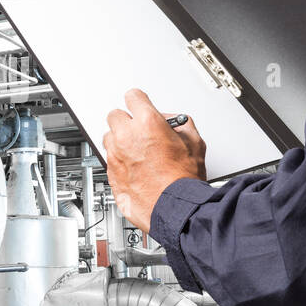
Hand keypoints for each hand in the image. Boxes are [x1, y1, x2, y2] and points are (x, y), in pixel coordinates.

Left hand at [102, 88, 207, 232]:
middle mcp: (127, 137)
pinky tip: (135, 168)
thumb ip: (182, 126)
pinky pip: (110, 159)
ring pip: (109, 137)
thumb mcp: (195, 143)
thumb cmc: (184, 181)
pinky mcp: (111, 173)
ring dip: (120, 140)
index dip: (140, 101)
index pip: (133, 96)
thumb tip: (175, 124)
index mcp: (147, 123)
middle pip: (115, 115)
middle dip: (127, 121)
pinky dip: (119, 161)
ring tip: (137, 151)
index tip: (141, 105)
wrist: (175, 209)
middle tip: (139, 130)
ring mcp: (116, 155)